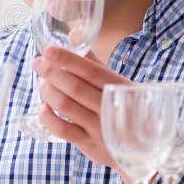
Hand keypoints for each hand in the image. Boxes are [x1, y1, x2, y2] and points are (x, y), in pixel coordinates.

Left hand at [32, 46, 136, 183]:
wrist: (146, 148)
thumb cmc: (125, 107)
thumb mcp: (118, 84)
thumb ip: (94, 62)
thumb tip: (74, 35)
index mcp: (120, 88)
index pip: (91, 71)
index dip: (68, 59)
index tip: (49, 51)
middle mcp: (110, 109)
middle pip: (75, 88)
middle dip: (52, 73)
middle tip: (38, 63)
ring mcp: (100, 128)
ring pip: (65, 107)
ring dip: (48, 91)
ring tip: (42, 83)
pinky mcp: (88, 144)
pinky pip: (61, 129)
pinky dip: (47, 115)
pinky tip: (43, 106)